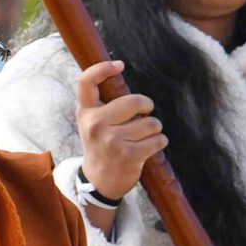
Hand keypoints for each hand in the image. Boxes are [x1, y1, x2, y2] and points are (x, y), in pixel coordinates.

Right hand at [75, 60, 165, 204]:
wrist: (99, 180)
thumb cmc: (100, 144)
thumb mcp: (92, 121)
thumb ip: (102, 102)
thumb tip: (118, 69)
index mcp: (86, 112)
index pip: (86, 82)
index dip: (102, 68)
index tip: (120, 65)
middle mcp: (96, 124)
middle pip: (134, 101)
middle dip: (147, 106)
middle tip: (146, 112)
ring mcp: (112, 140)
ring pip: (150, 123)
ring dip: (155, 128)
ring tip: (146, 134)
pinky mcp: (128, 155)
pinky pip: (157, 140)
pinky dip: (159, 141)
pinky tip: (152, 145)